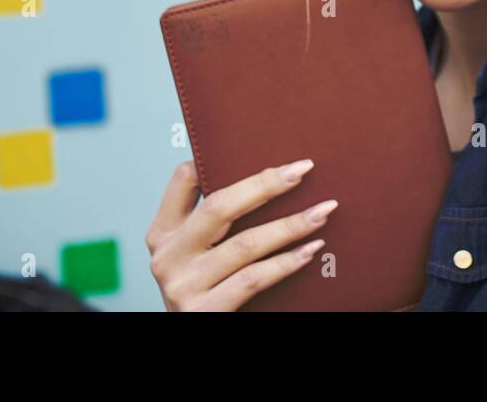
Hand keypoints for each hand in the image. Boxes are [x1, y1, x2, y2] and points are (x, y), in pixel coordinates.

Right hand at [146, 158, 336, 310]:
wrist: (195, 340)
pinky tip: (310, 250)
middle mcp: (167, 257)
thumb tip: (264, 176)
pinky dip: (286, 262)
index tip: (258, 146)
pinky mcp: (203, 312)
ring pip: (245, 244)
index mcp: (163, 233)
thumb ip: (212, 221)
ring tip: (322, 211)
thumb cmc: (208, 289)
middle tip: (302, 169)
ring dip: (290, 225)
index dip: (216, 159)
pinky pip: (253, 279)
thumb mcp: (196, 253)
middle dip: (265, 185)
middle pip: (219, 207)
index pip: (184, 181)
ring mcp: (183, 285)